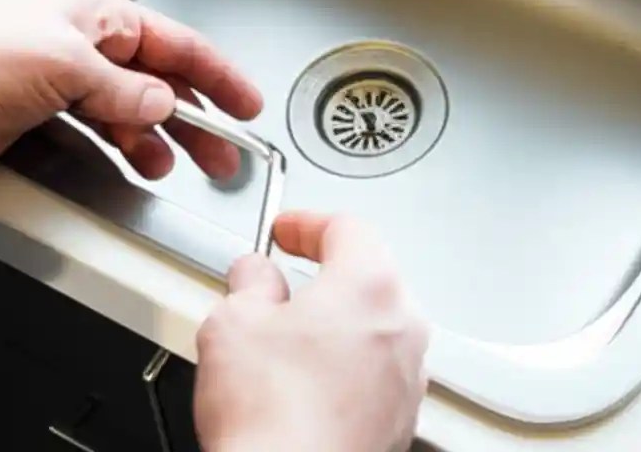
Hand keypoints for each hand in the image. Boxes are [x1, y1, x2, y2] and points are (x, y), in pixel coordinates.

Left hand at [0, 0, 262, 185]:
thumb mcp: (65, 66)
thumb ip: (125, 90)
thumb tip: (164, 102)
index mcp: (88, 11)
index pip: (169, 40)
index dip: (213, 72)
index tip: (245, 103)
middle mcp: (78, 41)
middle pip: (154, 78)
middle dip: (193, 115)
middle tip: (223, 153)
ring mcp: (59, 80)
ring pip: (129, 110)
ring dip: (157, 138)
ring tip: (177, 167)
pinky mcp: (40, 116)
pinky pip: (98, 131)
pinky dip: (122, 148)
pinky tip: (137, 164)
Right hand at [194, 213, 428, 451]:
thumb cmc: (273, 417)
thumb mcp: (233, 323)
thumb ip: (249, 283)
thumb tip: (254, 275)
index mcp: (369, 285)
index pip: (347, 227)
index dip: (306, 223)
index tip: (285, 231)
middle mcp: (403, 326)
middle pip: (369, 275)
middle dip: (324, 274)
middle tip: (279, 283)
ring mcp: (408, 376)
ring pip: (375, 327)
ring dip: (336, 324)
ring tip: (285, 342)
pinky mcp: (400, 417)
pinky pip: (376, 373)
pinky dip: (346, 367)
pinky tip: (304, 385)